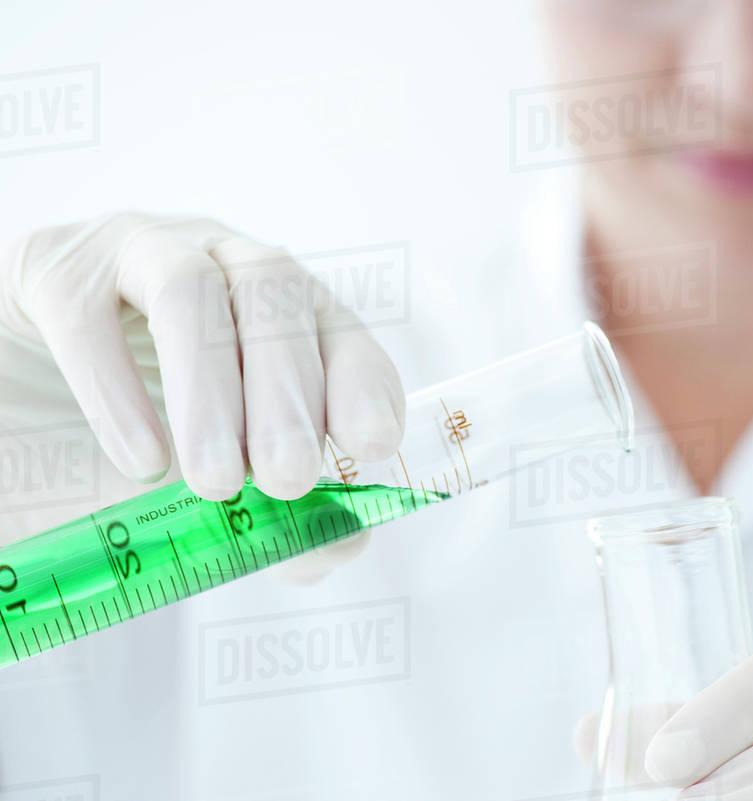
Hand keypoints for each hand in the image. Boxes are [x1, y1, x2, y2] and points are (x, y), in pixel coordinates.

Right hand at [0, 213, 403, 580]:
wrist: (10, 430)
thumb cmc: (115, 455)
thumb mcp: (200, 499)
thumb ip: (272, 526)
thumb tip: (341, 542)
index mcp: (273, 314)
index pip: (337, 328)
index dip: (361, 380)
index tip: (373, 445)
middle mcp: (217, 265)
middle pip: (276, 295)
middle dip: (291, 392)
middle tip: (290, 477)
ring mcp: (134, 255)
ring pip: (192, 291)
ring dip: (212, 390)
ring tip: (217, 481)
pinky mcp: (51, 270)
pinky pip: (88, 312)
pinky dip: (118, 391)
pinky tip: (141, 460)